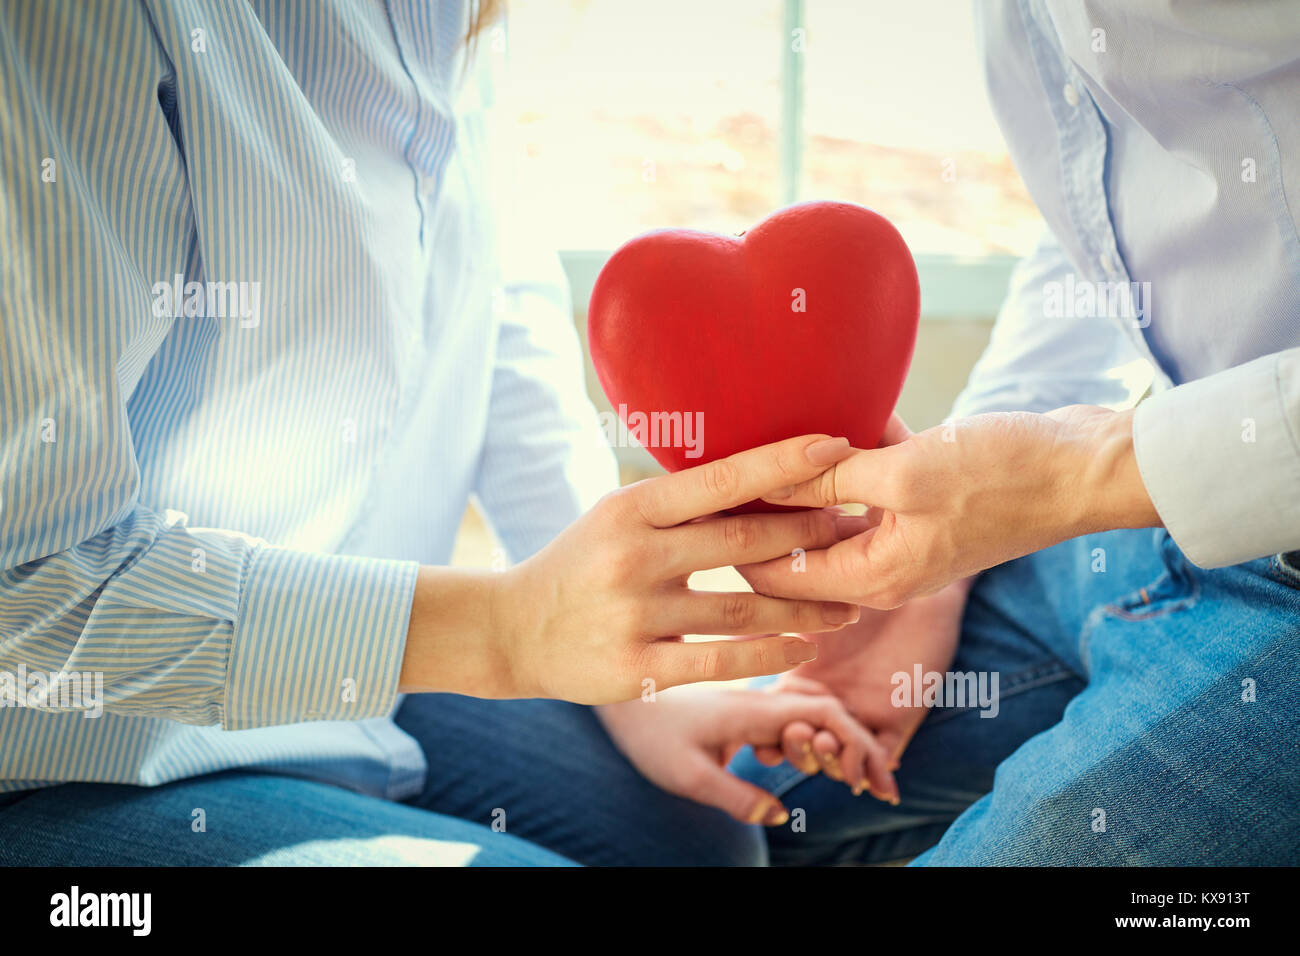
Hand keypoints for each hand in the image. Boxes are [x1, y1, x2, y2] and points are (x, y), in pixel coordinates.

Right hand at [401, 434, 864, 703]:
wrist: (511, 630)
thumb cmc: (579, 563)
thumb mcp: (616, 516)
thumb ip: (678, 504)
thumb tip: (760, 475)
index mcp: (632, 508)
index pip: (722, 478)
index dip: (784, 462)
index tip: (837, 445)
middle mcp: (635, 557)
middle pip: (744, 541)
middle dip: (810, 534)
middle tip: (859, 527)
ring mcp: (636, 615)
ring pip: (742, 607)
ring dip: (805, 606)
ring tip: (851, 604)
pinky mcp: (637, 669)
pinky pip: (721, 661)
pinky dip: (770, 652)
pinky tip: (805, 646)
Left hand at [597, 687, 897, 823]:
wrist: (619, 704)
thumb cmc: (648, 737)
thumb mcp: (687, 776)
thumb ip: (734, 795)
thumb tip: (780, 815)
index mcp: (751, 709)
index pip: (822, 717)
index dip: (856, 747)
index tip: (873, 784)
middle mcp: (758, 698)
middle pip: (829, 711)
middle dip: (862, 746)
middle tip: (883, 789)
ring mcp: (753, 702)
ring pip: (814, 711)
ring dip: (841, 741)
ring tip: (858, 779)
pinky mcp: (745, 710)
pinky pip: (793, 716)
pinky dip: (817, 737)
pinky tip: (818, 762)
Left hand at [742, 407, 1159, 607]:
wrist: (1087, 465)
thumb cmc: (1005, 475)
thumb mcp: (905, 474)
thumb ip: (831, 479)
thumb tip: (763, 478)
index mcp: (874, 577)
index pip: (776, 576)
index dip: (737, 539)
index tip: (705, 494)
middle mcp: (884, 564)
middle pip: (799, 540)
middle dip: (764, 502)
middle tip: (721, 452)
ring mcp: (904, 532)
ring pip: (832, 504)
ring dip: (806, 469)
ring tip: (762, 423)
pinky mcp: (923, 499)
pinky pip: (869, 477)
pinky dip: (852, 447)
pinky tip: (834, 403)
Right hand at [747, 580, 970, 785]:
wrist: (910, 577)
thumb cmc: (855, 582)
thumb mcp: (804, 600)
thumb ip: (768, 612)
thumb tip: (726, 611)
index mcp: (800, 682)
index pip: (775, 724)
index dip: (766, 739)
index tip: (760, 742)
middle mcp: (827, 703)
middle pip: (805, 748)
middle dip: (797, 752)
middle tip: (798, 733)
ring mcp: (860, 713)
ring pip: (840, 759)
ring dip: (829, 764)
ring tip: (826, 743)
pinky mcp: (897, 718)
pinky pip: (882, 757)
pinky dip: (872, 773)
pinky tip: (863, 778)